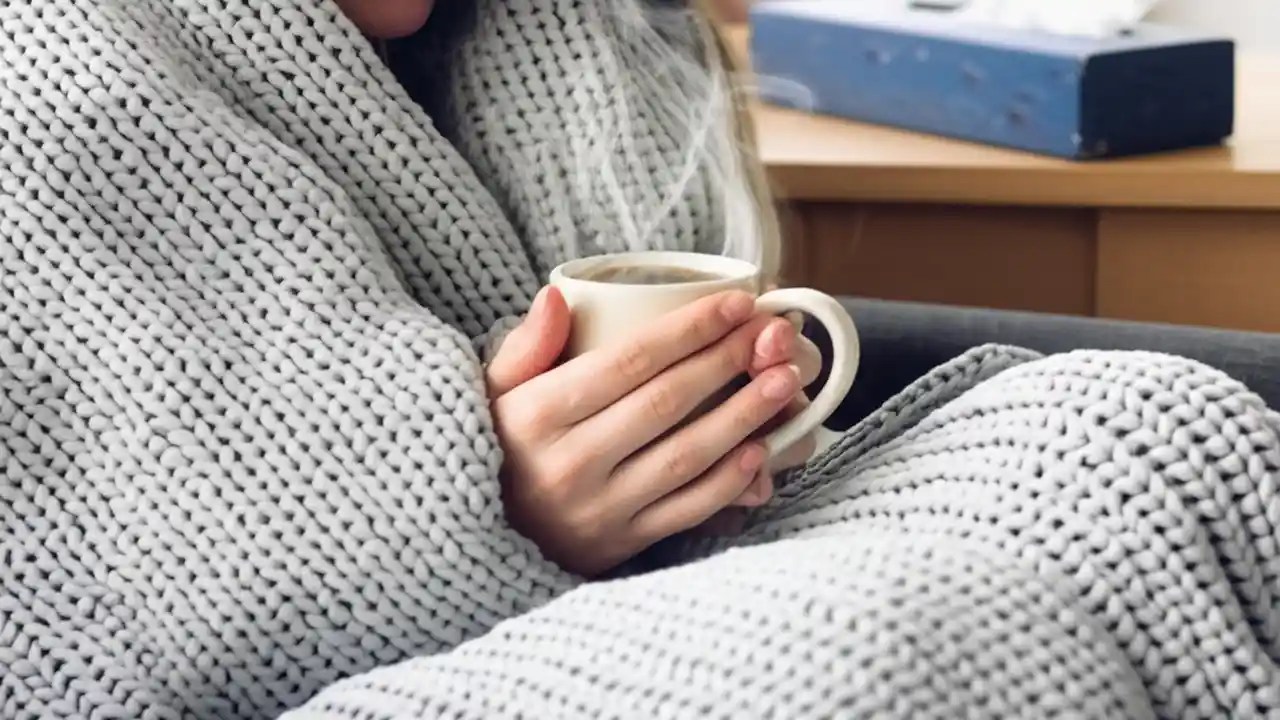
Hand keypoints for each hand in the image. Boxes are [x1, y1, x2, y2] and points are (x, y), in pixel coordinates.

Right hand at [485, 286, 804, 575]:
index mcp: (538, 415)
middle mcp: (570, 463)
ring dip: (743, 417)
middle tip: (772, 333)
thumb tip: (558, 296)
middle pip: (665, 403)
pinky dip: (729, 481)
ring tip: (784, 383)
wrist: (474, 536)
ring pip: (686, 456)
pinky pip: (687, 511)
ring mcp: (599, 509)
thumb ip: (525, 345)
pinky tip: (761, 450)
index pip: (628, 362)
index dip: (689, 329)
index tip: (735, 303)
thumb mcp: (489, 391)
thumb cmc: (497, 447)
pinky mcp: (621, 544)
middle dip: (727, 362)